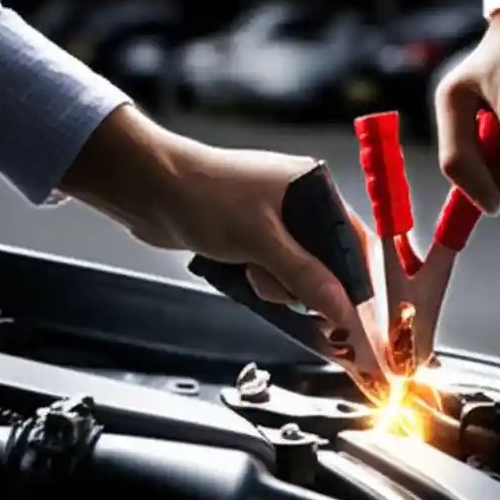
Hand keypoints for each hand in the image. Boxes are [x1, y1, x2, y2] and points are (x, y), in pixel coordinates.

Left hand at [60, 104, 367, 325]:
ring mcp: (272, 218)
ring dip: (274, 285)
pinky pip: (269, 269)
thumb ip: (304, 275)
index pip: (351, 239)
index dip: (352, 279)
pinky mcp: (249, 234)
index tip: (349, 314)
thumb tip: (340, 308)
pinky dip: (259, 280)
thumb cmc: (202, 195)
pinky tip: (240, 273)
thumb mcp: (260, 240)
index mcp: (312, 186)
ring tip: (249, 273)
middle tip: (278, 288)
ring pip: (293, 271)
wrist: (147, 188)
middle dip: (300, 284)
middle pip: (323, 261)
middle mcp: (298, 200)